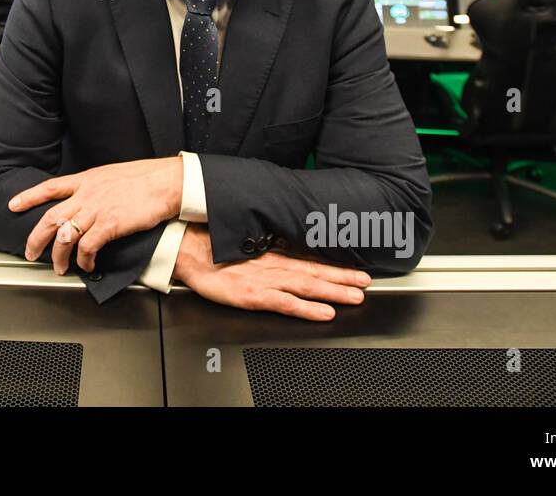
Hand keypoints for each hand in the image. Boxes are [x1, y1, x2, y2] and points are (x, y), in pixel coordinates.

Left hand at [10, 157, 182, 273]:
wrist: (166, 182)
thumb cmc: (145, 179)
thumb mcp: (112, 175)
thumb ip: (96, 187)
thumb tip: (90, 199)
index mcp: (86, 180)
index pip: (50, 187)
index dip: (29, 196)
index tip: (13, 205)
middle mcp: (87, 194)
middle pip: (51, 217)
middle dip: (36, 237)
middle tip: (30, 252)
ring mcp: (97, 209)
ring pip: (65, 235)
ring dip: (58, 255)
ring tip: (58, 267)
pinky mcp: (110, 224)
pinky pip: (88, 246)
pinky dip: (84, 259)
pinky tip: (86, 265)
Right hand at [173, 225, 370, 320]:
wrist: (188, 249)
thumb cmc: (212, 246)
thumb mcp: (244, 242)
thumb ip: (266, 248)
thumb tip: (286, 246)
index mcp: (272, 255)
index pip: (309, 260)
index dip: (334, 265)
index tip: (355, 268)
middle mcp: (274, 267)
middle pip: (315, 272)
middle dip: (343, 278)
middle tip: (366, 282)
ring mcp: (265, 281)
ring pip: (308, 286)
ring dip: (334, 291)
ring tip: (356, 296)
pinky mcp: (253, 296)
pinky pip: (286, 304)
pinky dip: (307, 308)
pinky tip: (324, 312)